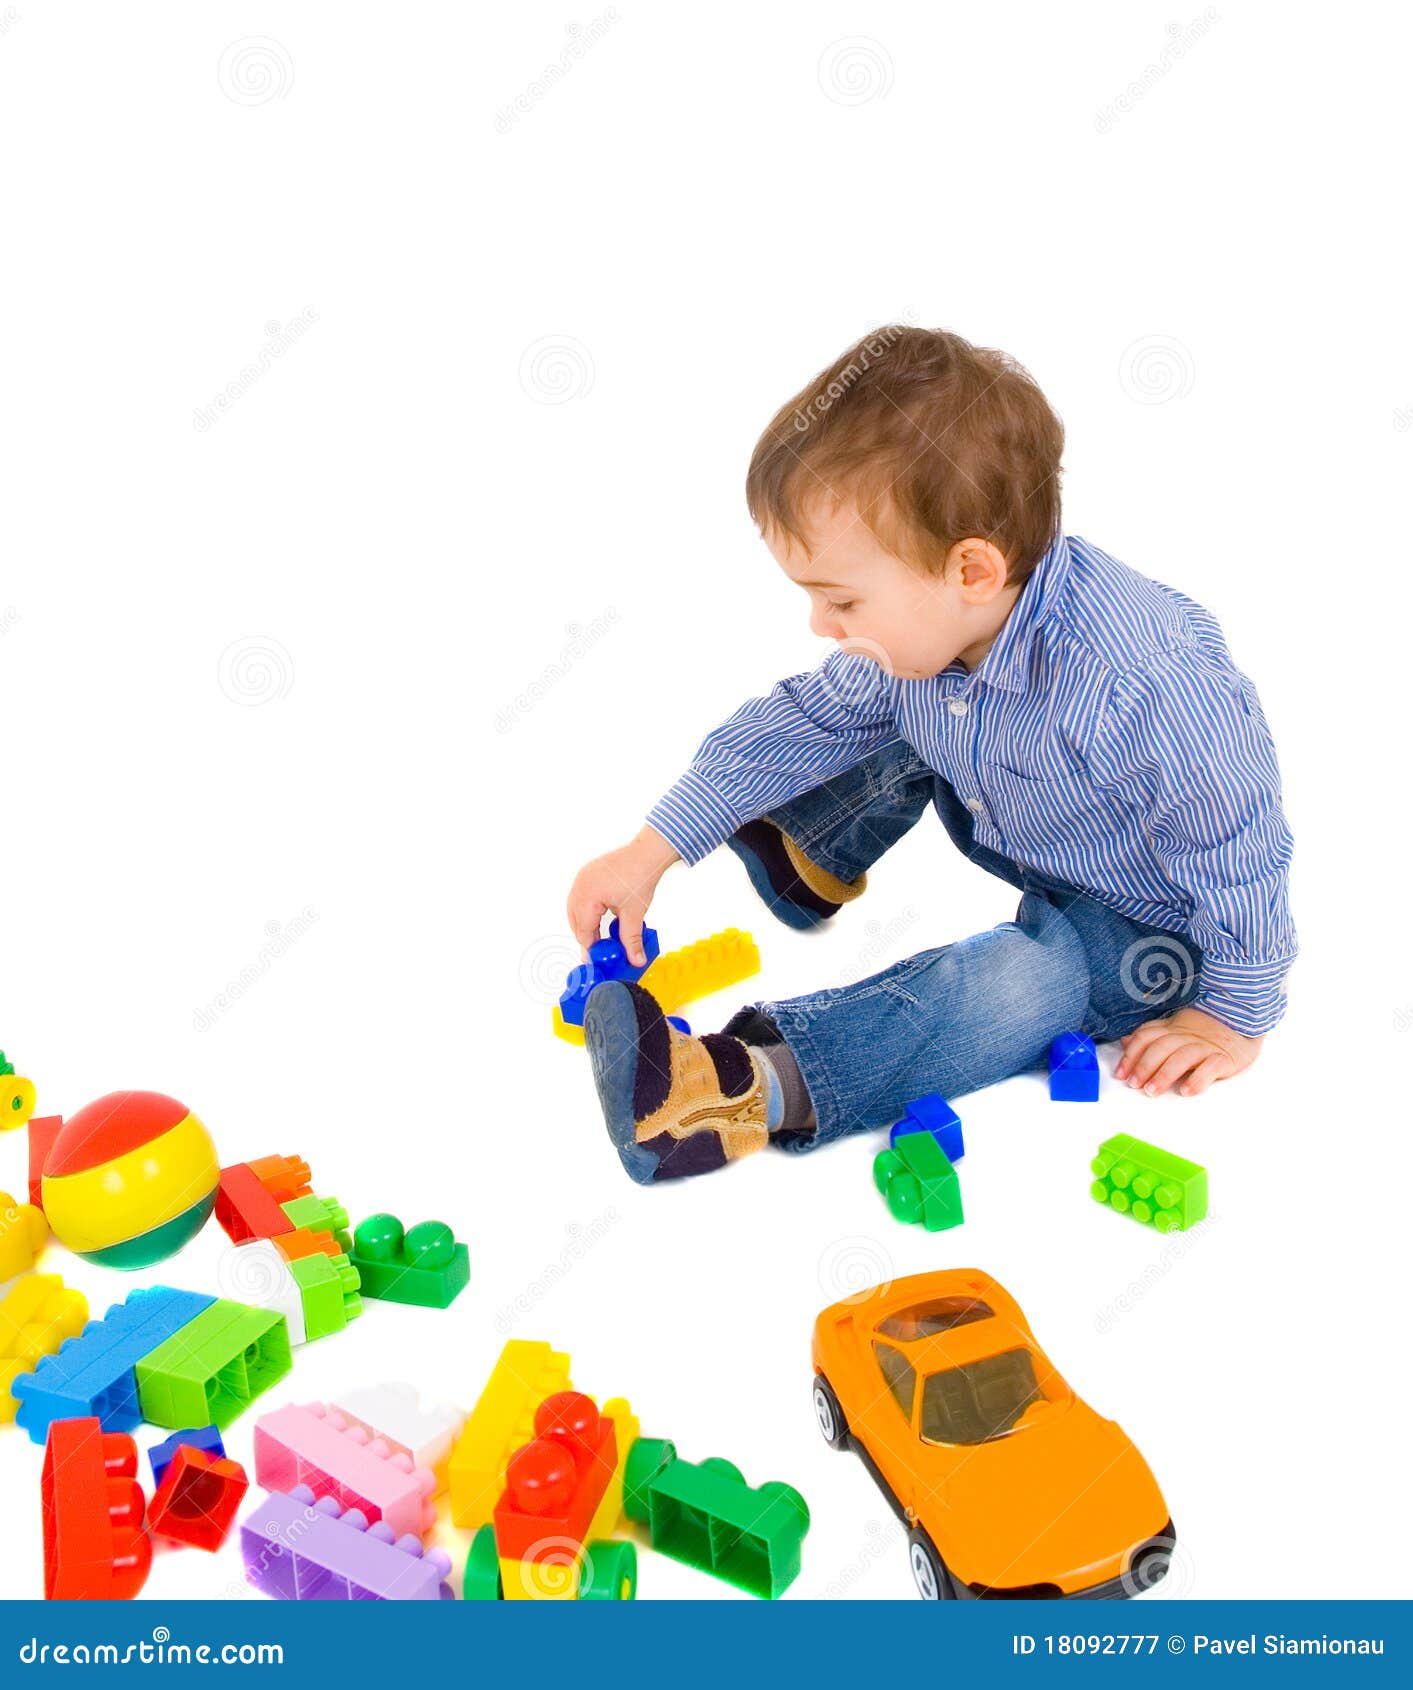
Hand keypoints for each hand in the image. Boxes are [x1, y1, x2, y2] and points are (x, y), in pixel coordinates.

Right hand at [567, 825, 679, 966]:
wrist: (647, 853)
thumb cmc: (640, 875)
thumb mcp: (635, 914)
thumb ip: (632, 939)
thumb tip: (635, 959)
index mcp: (587, 897)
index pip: (583, 931)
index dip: (590, 948)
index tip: (597, 960)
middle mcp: (580, 886)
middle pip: (576, 921)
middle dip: (587, 937)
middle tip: (600, 950)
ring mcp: (582, 878)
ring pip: (576, 910)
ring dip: (587, 924)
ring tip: (602, 936)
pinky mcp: (588, 874)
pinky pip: (581, 897)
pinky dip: (589, 910)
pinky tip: (603, 917)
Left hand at [1114, 1006, 1261, 1096]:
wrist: (1242, 1018)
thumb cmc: (1204, 1028)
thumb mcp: (1175, 1026)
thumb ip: (1152, 1034)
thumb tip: (1125, 1041)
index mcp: (1173, 1027)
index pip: (1147, 1036)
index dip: (1131, 1054)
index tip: (1121, 1073)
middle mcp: (1187, 1035)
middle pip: (1161, 1047)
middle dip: (1144, 1066)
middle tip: (1134, 1084)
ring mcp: (1206, 1046)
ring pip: (1182, 1058)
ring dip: (1164, 1075)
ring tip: (1151, 1091)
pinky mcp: (1225, 1058)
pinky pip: (1210, 1068)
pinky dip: (1197, 1080)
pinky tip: (1186, 1091)